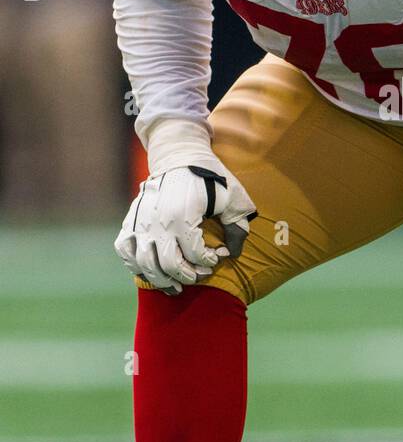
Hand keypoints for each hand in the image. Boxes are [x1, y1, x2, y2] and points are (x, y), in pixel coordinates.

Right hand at [115, 162, 256, 293]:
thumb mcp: (232, 196)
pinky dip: (135, 265)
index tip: (218, 257)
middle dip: (188, 276)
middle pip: (169, 264)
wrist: (179, 154)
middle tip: (199, 276)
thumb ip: (237, 225)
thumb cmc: (209, 177)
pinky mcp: (131, 219)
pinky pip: (125, 250)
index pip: (194, 254)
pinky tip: (151, 270)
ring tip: (176, 287)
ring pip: (145, 264)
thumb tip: (232, 253)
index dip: (208, 261)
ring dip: (162, 280)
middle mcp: (157, 221)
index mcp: (183, 215)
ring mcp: (141, 221)